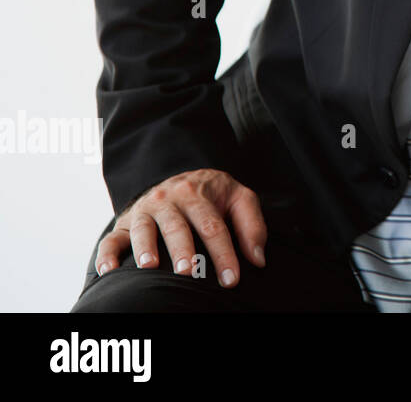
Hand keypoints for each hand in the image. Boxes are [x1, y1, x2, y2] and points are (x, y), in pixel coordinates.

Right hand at [95, 168, 266, 286]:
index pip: (213, 226)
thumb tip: (258, 260)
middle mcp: (168, 200)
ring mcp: (144, 211)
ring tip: (150, 266)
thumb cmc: (214, 196)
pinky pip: (110, 238)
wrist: (182, 177)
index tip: (231, 279)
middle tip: (188, 271)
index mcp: (197, 194)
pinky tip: (107, 270)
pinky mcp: (124, 223)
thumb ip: (252, 226)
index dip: (223, 253)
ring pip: (142, 229)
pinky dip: (106, 254)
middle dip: (183, 250)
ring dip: (145, 248)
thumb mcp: (239, 199)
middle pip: (176, 227)